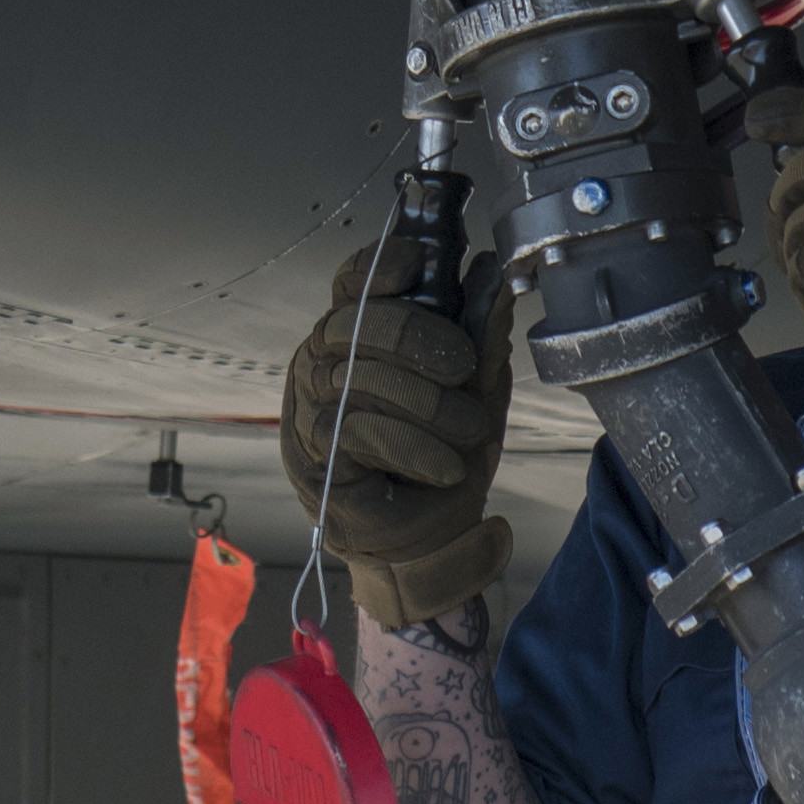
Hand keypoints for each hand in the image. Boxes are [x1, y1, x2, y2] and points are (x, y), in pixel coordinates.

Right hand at [280, 232, 515, 627]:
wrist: (433, 538)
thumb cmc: (445, 454)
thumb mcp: (478, 387)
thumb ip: (479, 332)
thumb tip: (492, 271)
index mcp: (359, 335)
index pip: (352, 281)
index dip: (380, 265)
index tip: (419, 265)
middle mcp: (324, 363)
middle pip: (356, 322)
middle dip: (418, 339)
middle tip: (463, 369)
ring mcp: (312, 408)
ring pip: (358, 377)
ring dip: (427, 405)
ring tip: (468, 431)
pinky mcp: (314, 456)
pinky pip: (358, 431)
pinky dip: (412, 446)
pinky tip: (442, 464)